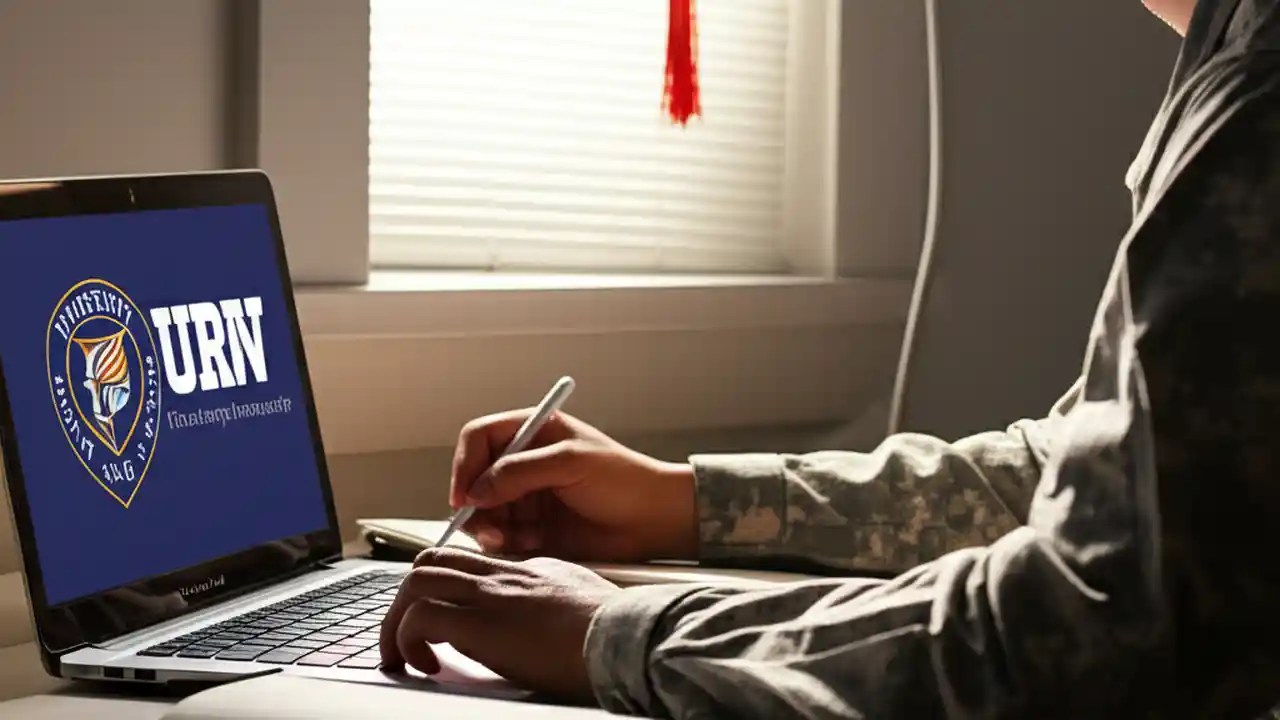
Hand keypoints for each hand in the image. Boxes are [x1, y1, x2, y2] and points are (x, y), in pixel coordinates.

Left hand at [379, 547, 618, 701]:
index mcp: (523, 568)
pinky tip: (425, 666)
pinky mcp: (480, 625)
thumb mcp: (576, 594)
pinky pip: (420, 620)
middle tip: (404, 635)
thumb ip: (549, 593)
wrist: (622, 637)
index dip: (439, 586)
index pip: (463, 560)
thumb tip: (535, 608)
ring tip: (402, 655)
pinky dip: (409, 642)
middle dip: (405, 599)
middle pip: (429, 563)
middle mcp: (500, 575)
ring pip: (414, 584)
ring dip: (396, 622)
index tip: (435, 616)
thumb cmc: (611, 627)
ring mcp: (488, 596)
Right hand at [450, 409, 696, 561]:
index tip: (464, 495)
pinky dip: (507, 543)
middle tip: (488, 528)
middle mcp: (525, 462)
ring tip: (510, 540)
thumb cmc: (623, 479)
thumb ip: (519, 472)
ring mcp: (529, 497)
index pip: (480, 438)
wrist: (654, 520)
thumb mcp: (570, 463)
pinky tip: (530, 544)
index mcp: (532, 432)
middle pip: (476, 479)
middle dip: (476, 505)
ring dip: (490, 528)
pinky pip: (503, 536)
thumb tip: (476, 491)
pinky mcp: (535, 528)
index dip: (466, 464)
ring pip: (485, 512)